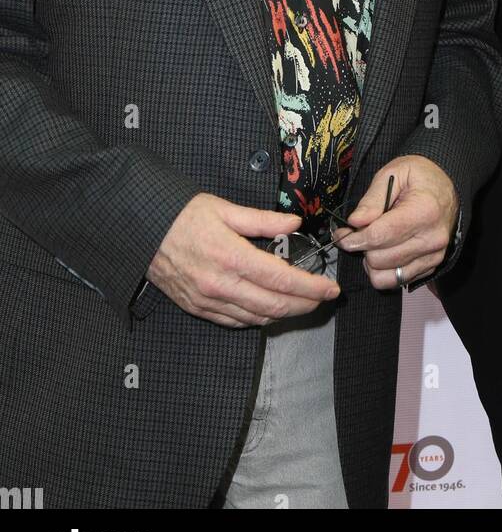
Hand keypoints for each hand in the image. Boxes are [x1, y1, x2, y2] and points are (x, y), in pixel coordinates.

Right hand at [146, 193, 340, 326]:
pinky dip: (258, 318)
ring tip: (301, 303)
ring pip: (257, 318)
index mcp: (232, 257)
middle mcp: (222, 285)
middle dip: (305, 304)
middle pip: (275, 305)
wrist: (142, 230)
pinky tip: (268, 309)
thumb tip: (295, 223)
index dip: (311, 287)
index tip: (330, 288)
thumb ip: (263, 220)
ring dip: (284, 314)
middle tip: (323, 298)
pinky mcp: (198, 308)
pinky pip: (235, 321)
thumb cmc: (184, 215)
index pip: (282, 280)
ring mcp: (209, 301)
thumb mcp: (226, 209)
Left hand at [334, 156, 457, 289]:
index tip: (341, 234)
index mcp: (424, 211)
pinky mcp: (431, 267)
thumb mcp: (394, 173)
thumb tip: (354, 223)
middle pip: (380, 259)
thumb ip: (372, 199)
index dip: (354, 238)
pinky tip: (386, 250)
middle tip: (360, 233)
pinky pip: (397, 281)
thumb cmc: (420, 177)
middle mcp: (432, 239)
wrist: (447, 188)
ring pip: (386, 277)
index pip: (380, 236)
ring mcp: (433, 256)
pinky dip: (385, 270)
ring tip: (374, 242)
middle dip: (363, 247)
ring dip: (372, 262)